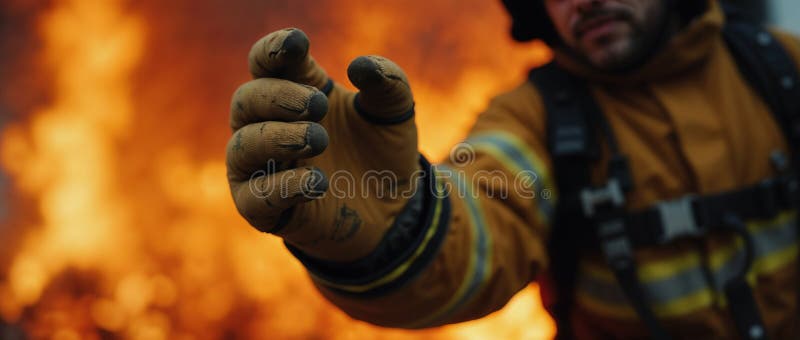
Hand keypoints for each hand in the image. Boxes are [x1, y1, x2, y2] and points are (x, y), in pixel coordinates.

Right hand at [226, 28, 419, 261]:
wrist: (391, 211)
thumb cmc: (380, 153)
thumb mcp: (394, 114)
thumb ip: (387, 83)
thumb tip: (360, 66)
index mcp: (293, 92)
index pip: (266, 62)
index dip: (274, 49)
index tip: (298, 43)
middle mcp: (267, 125)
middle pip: (246, 100)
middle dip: (278, 97)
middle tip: (319, 104)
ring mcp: (260, 168)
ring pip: (242, 146)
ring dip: (278, 138)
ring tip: (319, 139)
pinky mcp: (262, 209)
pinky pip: (253, 197)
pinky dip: (284, 187)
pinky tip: (319, 182)